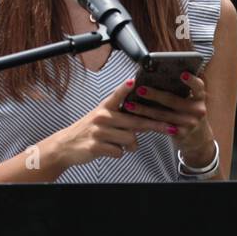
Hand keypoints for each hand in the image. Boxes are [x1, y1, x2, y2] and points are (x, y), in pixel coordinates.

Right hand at [42, 78, 180, 170]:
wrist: (66, 146)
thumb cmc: (89, 131)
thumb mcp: (103, 119)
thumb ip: (122, 118)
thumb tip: (144, 123)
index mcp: (105, 108)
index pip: (117, 95)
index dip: (125, 88)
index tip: (134, 81)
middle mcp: (102, 117)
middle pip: (134, 122)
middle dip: (155, 126)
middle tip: (170, 128)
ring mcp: (98, 131)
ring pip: (130, 139)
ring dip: (131, 146)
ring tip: (124, 145)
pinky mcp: (96, 146)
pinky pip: (119, 152)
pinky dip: (119, 153)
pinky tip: (110, 150)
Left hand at [123, 72, 214, 163]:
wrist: (197, 137)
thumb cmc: (187, 112)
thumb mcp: (189, 101)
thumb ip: (179, 91)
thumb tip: (154, 77)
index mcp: (199, 97)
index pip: (198, 86)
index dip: (191, 80)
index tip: (182, 74)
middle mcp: (198, 110)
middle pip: (173, 101)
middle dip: (154, 95)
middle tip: (139, 89)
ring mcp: (191, 123)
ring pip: (163, 115)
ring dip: (145, 110)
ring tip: (130, 105)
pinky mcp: (182, 134)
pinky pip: (161, 127)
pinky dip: (147, 122)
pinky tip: (135, 118)